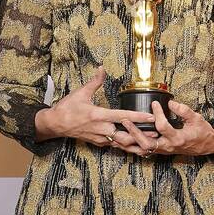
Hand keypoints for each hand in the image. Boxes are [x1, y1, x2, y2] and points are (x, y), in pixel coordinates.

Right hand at [36, 66, 157, 145]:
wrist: (55, 124)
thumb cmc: (67, 108)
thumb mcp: (81, 92)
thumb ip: (95, 81)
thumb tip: (101, 68)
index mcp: (98, 115)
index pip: (123, 116)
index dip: (138, 117)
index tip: (151, 117)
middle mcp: (101, 129)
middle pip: (126, 135)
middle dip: (142, 135)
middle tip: (158, 133)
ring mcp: (100, 138)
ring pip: (122, 144)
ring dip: (137, 143)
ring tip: (152, 142)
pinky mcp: (99, 143)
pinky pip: (116, 146)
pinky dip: (127, 147)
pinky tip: (137, 146)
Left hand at [116, 100, 213, 156]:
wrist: (207, 146)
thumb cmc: (202, 132)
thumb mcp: (196, 118)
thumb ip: (183, 110)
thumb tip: (170, 102)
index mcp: (178, 138)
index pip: (162, 127)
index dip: (157, 114)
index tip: (154, 103)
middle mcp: (168, 147)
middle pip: (147, 144)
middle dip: (134, 132)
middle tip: (125, 120)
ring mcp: (163, 150)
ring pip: (143, 150)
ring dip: (130, 142)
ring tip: (119, 132)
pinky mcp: (161, 151)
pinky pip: (144, 151)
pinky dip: (133, 147)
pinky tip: (125, 140)